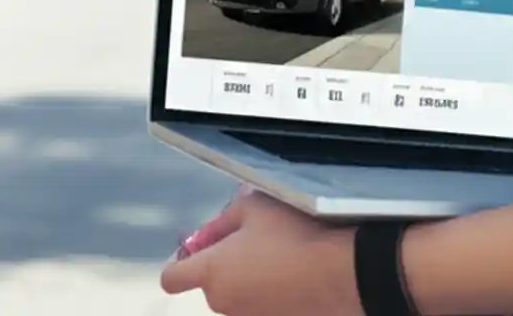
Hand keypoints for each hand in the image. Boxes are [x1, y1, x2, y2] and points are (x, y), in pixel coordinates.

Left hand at [160, 189, 361, 315]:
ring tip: (278, 258)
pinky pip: (260, 305)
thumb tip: (209, 232)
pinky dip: (268, 292)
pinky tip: (292, 276)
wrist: (340, 273)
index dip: (180, 262)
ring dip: (246, 280)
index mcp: (210, 272)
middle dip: (222, 266)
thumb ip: (223, 220)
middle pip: (209, 285)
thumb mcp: (253, 207)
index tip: (200, 249)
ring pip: (236, 296)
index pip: (172, 278)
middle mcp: (223, 302)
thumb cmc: (293, 234)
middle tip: (252, 242)